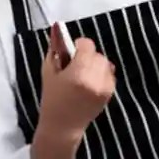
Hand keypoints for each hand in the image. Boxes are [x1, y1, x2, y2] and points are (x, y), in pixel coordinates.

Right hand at [32, 25, 114, 158]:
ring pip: (106, 63)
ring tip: (84, 74)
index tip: (71, 52)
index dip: (78, 45)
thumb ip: (54, 50)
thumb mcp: (48, 72)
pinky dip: (102, 74)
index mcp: (78, 73)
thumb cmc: (52, 99)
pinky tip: (90, 82)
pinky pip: (110, 74)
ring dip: (96, 64)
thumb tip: (58, 31)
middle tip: (76, 65)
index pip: (87, 45)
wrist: (63, 127)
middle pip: (97, 54)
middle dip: (87, 56)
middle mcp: (95, 79)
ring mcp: (105, 87)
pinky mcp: (110, 94)